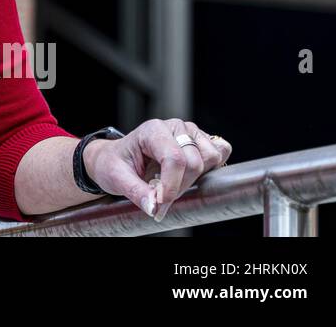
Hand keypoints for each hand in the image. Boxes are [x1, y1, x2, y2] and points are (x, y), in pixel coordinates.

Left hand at [83, 119, 231, 221]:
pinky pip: (221, 153)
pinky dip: (210, 169)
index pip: (174, 158)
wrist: (116, 158)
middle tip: (162, 197)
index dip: (172, 185)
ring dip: (196, 178)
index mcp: (152, 130)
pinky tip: (188, 175)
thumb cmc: (114, 164)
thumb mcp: (116, 178)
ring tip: (172, 182)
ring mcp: (191, 133)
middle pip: (195, 162)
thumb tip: (154, 208)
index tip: (161, 203)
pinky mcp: (202, 142)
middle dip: (181, 186)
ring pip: (211, 158)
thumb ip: (136, 192)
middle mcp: (174, 127)